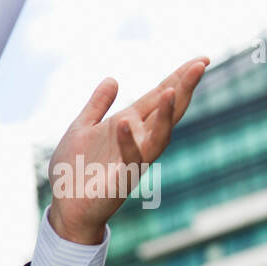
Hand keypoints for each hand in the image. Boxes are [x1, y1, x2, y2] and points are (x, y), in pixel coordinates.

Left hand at [48, 55, 209, 243]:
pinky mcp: (121, 180)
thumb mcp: (82, 129)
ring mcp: (133, 161)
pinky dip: (128, 141)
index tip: (201, 59)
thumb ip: (97, 106)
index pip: (158, 98)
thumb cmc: (74, 170)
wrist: (64, 206)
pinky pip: (130, 159)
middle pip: (167, 112)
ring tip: (172, 89)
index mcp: (128, 126)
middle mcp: (137, 141)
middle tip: (200, 65)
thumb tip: (113, 79)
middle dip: (183, 89)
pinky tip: (125, 121)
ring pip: (158, 136)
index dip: (177, 78)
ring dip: (165, 114)